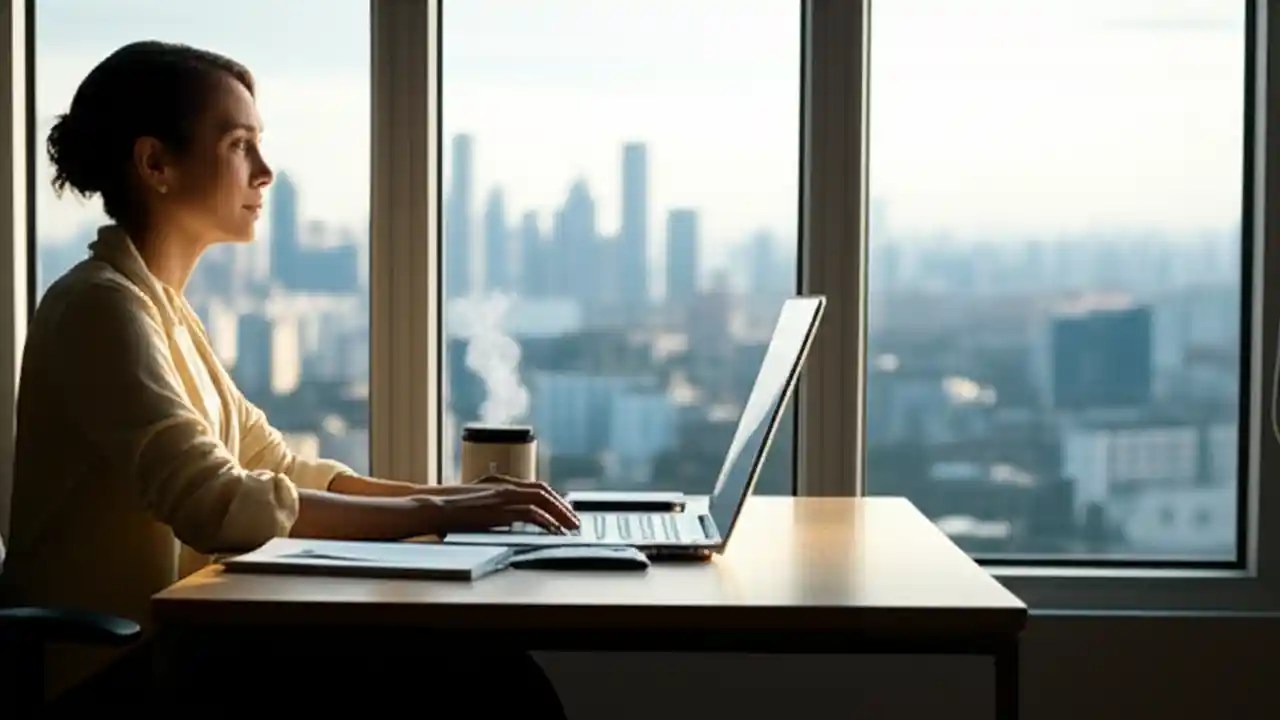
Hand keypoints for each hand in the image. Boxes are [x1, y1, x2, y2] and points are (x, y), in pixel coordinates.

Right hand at [418, 482, 580, 534]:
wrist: (432, 506)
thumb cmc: (446, 507)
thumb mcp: (473, 501)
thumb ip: (490, 505)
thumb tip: (502, 519)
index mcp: (499, 481)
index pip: (534, 486)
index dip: (552, 497)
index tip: (563, 508)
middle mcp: (505, 485)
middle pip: (544, 490)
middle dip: (562, 505)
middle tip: (574, 519)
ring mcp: (504, 496)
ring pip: (543, 500)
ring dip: (561, 514)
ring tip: (571, 527)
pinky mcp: (501, 510)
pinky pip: (532, 514)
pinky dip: (547, 522)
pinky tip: (555, 531)